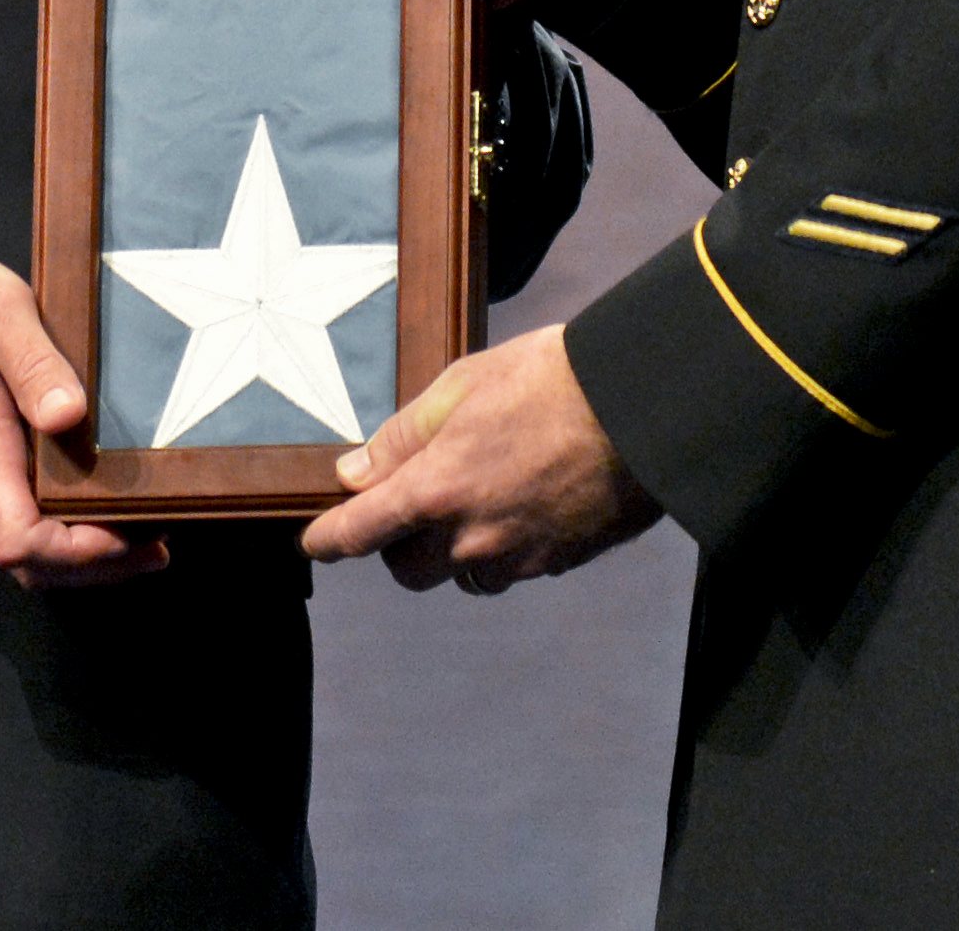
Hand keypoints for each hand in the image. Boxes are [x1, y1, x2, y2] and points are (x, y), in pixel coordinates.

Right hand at [0, 248, 167, 586]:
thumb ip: (35, 365)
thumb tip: (70, 417)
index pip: (20, 541)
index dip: (80, 554)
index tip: (134, 536)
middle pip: (27, 562)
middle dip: (95, 567)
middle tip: (157, 546)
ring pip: (20, 547)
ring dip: (79, 553)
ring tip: (139, 532)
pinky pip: (11, 519)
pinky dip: (57, 529)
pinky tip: (92, 503)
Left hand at [298, 324, 660, 592]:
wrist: (643, 407)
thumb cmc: (549, 381)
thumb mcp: (462, 386)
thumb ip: (402, 436)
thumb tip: (355, 472)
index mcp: (436, 490)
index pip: (360, 534)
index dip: (329, 540)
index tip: (315, 543)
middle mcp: (470, 539)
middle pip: (408, 570)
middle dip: (400, 544)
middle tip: (414, 503)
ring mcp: (518, 558)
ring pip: (463, 576)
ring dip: (456, 551)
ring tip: (481, 496)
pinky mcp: (559, 564)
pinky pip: (513, 570)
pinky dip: (504, 548)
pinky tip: (525, 504)